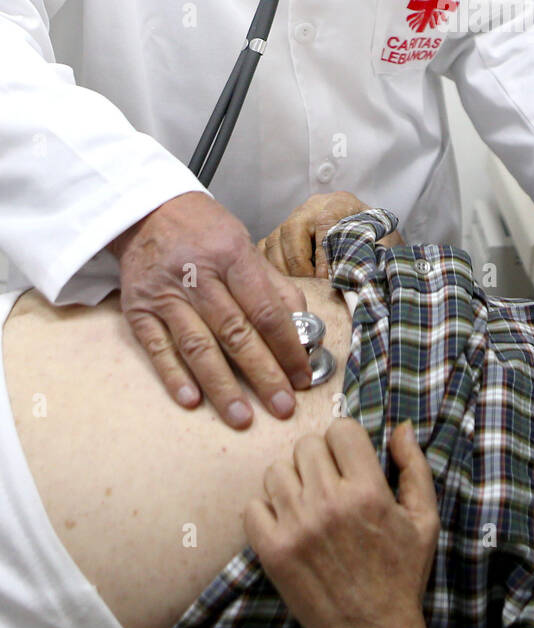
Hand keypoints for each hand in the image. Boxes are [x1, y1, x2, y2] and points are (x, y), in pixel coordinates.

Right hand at [111, 192, 311, 429]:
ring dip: (221, 386)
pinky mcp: (137, 309)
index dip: (288, 347)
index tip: (302, 377)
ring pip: (198, 346)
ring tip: (242, 417)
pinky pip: (157, 348)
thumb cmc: (204, 230)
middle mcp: (199, 275)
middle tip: (282, 407)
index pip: (266, 310)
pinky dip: (174, 376)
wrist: (145, 210)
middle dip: (263, 374)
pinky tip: (192, 401)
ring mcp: (165, 294)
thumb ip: (272, 285)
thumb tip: (303, 325)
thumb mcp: (244, 243)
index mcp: (232, 256)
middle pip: (235, 333)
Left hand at [245, 419, 438, 627]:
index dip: (346, 441)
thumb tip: (400, 427)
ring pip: (276, 470)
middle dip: (320, 458)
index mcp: (368, 491)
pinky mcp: (271, 551)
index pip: (340, 429)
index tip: (350, 461)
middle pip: (306, 445)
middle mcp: (329, 503)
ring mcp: (296, 527)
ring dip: (292, 481)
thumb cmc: (401, 574)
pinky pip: (253, 506)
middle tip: (331, 483)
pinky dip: (267, 511)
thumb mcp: (424, 520)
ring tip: (309, 503)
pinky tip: (289, 524)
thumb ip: (415, 467)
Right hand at [258, 190, 404, 277]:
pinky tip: (282, 282)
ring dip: (283, 266)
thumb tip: (355, 274)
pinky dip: (270, 264)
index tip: (324, 278)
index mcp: (339, 203)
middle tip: (307, 284)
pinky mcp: (283, 232)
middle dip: (298, 261)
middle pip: (292, 227)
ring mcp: (295, 218)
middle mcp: (313, 206)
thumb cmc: (377, 240)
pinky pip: (266, 246)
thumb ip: (372, 252)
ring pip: (276, 238)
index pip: (324, 222)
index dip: (322, 254)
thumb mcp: (383, 242)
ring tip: (296, 287)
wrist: (373, 236)